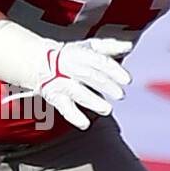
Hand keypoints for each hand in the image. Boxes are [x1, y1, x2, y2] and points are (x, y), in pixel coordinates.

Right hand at [0, 19, 131, 130]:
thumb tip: (128, 46)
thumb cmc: (71, 55)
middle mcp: (70, 67)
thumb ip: (109, 48)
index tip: (127, 80)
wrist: (41, 62)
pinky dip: (75, 117)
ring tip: (107, 110)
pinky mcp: (55, 97)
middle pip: (90, 76)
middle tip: (120, 95)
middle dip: (106, 86)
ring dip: (93, 101)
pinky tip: (85, 124)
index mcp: (80, 54)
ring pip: (77, 92)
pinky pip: (64, 108)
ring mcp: (61, 83)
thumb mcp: (90, 47)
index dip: (114, 71)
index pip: (99, 61)